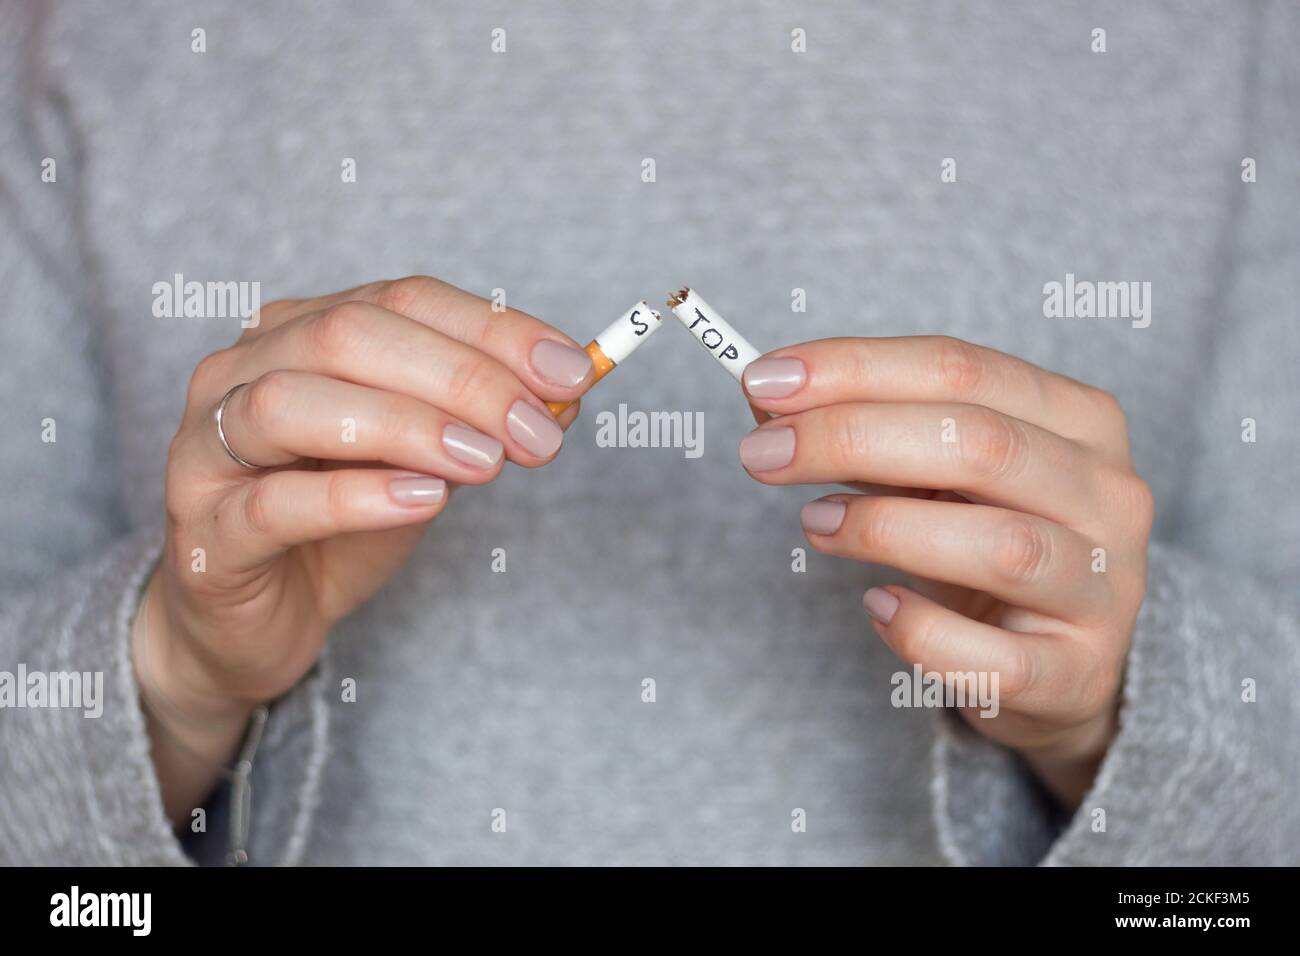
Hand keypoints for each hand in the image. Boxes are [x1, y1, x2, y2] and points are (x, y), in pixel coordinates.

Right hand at [137, 276, 593, 819]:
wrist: (259, 619)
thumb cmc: (340, 524)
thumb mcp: (425, 461)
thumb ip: (480, 419)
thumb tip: (565, 391)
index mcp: (298, 333)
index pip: (402, 300)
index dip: (493, 330)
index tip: (572, 372)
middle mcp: (240, 373)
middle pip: (347, 336)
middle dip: (461, 378)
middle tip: (537, 432)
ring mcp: (207, 451)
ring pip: (292, 404)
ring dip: (406, 425)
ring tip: (485, 462)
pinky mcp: (205, 534)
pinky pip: (273, 502)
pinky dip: (355, 496)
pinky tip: (422, 500)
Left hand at [738, 336, 1153, 807]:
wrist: (1057, 660)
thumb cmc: (984, 537)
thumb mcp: (937, 469)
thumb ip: (866, 428)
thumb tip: (769, 399)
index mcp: (1079, 419)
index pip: (961, 369)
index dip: (855, 368)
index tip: (764, 380)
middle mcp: (1107, 494)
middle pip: (979, 443)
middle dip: (851, 438)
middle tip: (762, 453)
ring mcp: (1105, 589)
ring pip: (1000, 546)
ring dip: (885, 528)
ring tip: (814, 523)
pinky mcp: (1076, 674)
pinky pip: (994, 658)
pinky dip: (920, 630)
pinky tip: (876, 605)